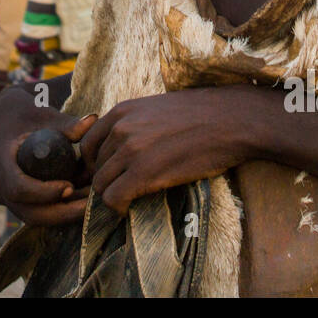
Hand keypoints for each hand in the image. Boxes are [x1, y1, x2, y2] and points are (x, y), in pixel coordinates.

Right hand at [0, 88, 96, 225]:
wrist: (7, 117)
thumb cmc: (27, 113)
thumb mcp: (45, 114)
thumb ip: (67, 123)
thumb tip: (93, 121)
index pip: (17, 187)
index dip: (44, 192)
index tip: (70, 186)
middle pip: (26, 211)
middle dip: (60, 212)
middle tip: (89, 205)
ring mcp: (1, 194)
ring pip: (31, 216)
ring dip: (61, 214)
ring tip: (88, 203)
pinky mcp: (11, 201)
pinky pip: (32, 213)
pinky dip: (55, 211)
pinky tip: (79, 201)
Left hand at [79, 88, 255, 215]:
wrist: (231, 119)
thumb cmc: (201, 115)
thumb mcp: (156, 108)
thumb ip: (134, 122)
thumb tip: (121, 145)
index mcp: (121, 111)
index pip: (86, 145)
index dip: (94, 165)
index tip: (110, 175)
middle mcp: (120, 128)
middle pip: (94, 167)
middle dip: (105, 182)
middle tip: (121, 192)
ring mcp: (131, 150)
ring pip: (100, 185)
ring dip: (112, 196)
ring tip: (128, 201)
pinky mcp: (145, 172)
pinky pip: (113, 198)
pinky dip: (117, 208)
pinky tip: (129, 209)